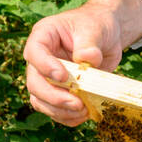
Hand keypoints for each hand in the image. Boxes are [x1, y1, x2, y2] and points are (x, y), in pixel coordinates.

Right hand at [22, 4, 123, 125]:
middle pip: (34, 83)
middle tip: (76, 103)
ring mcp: (48, 77)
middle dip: (54, 97)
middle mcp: (40, 59)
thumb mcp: (95, 27)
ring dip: (60, 110)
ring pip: (41, 100)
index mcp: (43, 36)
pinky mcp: (60, 91)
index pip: (34, 53)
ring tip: (82, 111)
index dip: (45, 67)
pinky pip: (55, 109)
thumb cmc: (96, 24)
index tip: (63, 77)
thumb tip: (88, 60)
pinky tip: (84, 115)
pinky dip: (68, 116)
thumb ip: (89, 43)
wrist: (107, 34)